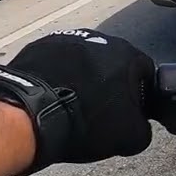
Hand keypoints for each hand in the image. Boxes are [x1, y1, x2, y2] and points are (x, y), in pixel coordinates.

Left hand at [0, 29, 155, 173]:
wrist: (30, 117)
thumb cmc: (84, 121)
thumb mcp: (131, 138)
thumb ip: (144, 128)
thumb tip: (139, 127)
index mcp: (127, 55)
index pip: (144, 72)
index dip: (139, 95)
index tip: (128, 112)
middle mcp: (99, 38)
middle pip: (112, 63)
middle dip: (108, 83)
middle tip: (98, 110)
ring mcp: (66, 39)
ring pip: (83, 61)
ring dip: (81, 78)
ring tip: (71, 104)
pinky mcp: (38, 46)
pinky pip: (55, 62)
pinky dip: (56, 76)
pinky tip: (51, 97)